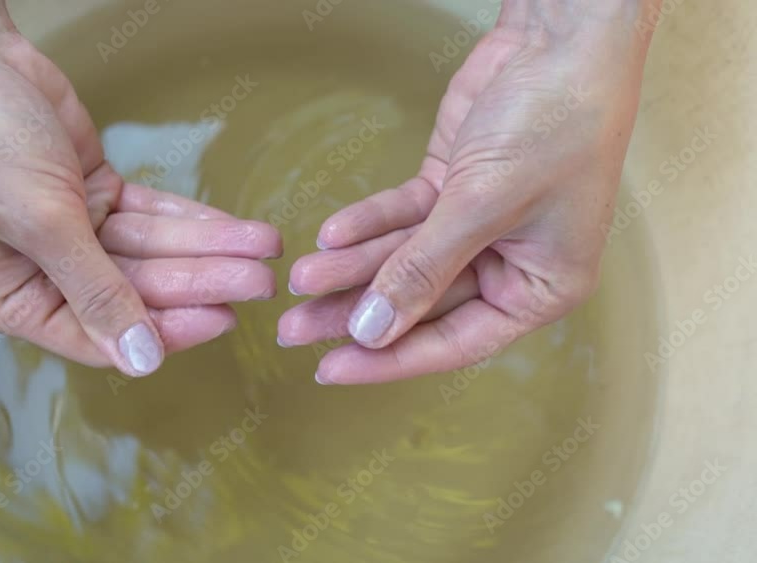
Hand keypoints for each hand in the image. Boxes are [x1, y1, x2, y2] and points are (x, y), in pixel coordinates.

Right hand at [0, 14, 279, 376]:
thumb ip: (96, 292)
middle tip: (260, 279)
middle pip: (134, 289)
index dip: (162, 330)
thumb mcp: (39, 221)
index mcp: (8, 298)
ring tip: (263, 247)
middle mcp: (41, 271)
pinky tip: (232, 227)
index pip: (97, 334)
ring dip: (206, 248)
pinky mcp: (92, 192)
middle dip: (200, 281)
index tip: (221, 318)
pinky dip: (188, 218)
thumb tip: (141, 360)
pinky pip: (148, 213)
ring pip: (149, 250)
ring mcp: (69, 230)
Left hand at [279, 4, 653, 383]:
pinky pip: (401, 215)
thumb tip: (372, 330)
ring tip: (299, 277)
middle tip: (293, 328)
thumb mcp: (484, 205)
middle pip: (420, 303)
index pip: (455, 342)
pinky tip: (329, 234)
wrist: (563, 38)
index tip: (330, 369)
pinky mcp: (452, 187)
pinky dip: (368, 222)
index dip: (389, 358)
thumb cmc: (556, 123)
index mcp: (540, 288)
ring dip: (350, 266)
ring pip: (402, 259)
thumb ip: (423, 270)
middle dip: (354, 312)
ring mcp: (477, 225)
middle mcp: (509, 265)